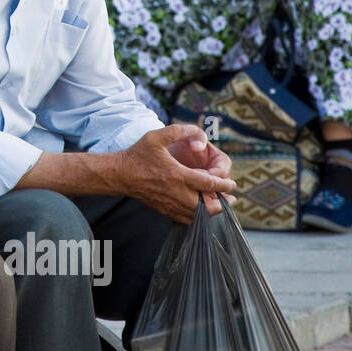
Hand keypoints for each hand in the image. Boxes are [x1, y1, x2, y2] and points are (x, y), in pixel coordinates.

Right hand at [115, 124, 235, 223]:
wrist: (119, 174)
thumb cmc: (138, 155)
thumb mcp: (156, 137)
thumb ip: (178, 131)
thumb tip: (197, 131)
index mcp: (177, 175)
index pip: (208, 184)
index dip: (224, 185)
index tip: (232, 184)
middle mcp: (176, 192)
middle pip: (207, 206)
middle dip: (222, 203)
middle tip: (231, 198)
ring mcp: (170, 204)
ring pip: (198, 216)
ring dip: (212, 212)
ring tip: (220, 206)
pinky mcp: (164, 210)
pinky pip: (185, 220)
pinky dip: (197, 218)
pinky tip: (201, 213)